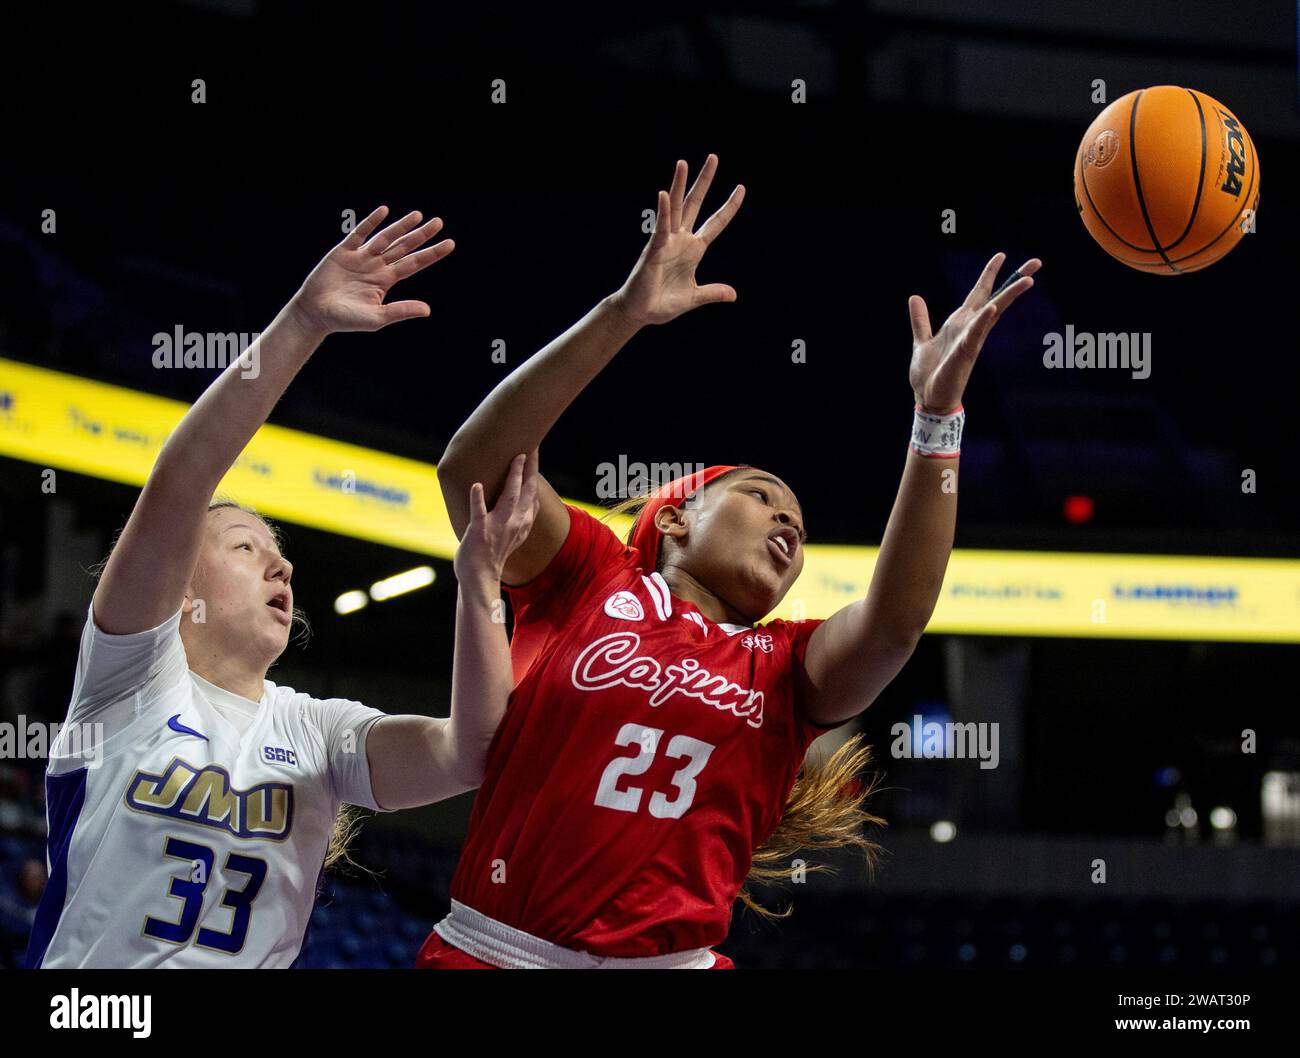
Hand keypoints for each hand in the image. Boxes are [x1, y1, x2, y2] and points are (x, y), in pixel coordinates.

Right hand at [290, 206, 454, 335]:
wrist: (315, 313)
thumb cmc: (345, 319)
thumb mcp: (376, 317)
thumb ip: (400, 311)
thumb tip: (427, 310)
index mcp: (386, 280)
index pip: (414, 263)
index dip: (431, 253)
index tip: (450, 243)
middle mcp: (376, 265)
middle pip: (403, 247)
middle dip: (421, 235)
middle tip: (439, 222)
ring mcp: (361, 256)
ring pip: (385, 238)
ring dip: (401, 226)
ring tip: (418, 215)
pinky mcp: (343, 251)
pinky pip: (359, 233)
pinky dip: (371, 222)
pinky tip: (384, 211)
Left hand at [453, 452, 540, 583]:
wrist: (480, 577)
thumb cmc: (494, 554)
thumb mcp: (515, 533)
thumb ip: (524, 515)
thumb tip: (532, 497)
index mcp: (522, 522)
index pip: (531, 494)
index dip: (533, 474)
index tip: (534, 455)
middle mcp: (514, 523)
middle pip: (525, 492)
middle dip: (528, 471)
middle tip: (528, 450)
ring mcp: (497, 526)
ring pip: (509, 498)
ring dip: (513, 478)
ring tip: (516, 460)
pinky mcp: (479, 531)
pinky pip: (479, 513)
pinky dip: (477, 499)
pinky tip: (476, 485)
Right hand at [609, 154, 743, 325]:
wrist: (641, 313)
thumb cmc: (663, 303)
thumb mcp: (694, 297)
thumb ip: (712, 292)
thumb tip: (733, 294)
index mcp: (694, 250)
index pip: (715, 223)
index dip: (729, 207)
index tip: (742, 188)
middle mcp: (680, 240)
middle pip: (695, 205)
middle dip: (704, 182)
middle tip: (713, 157)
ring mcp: (666, 242)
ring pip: (675, 209)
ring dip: (679, 186)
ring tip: (683, 163)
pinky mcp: (653, 250)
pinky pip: (659, 229)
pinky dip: (663, 213)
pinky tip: (665, 195)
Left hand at [908, 253, 1040, 412]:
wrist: (928, 397)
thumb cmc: (929, 373)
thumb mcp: (922, 339)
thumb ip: (920, 319)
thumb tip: (915, 297)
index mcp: (960, 322)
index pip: (979, 293)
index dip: (989, 274)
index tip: (1002, 255)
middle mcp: (970, 327)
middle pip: (996, 298)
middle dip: (1014, 280)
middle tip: (1037, 261)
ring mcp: (970, 339)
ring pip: (994, 312)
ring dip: (1009, 296)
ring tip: (1029, 280)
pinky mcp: (965, 353)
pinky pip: (976, 334)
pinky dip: (984, 321)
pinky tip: (993, 308)